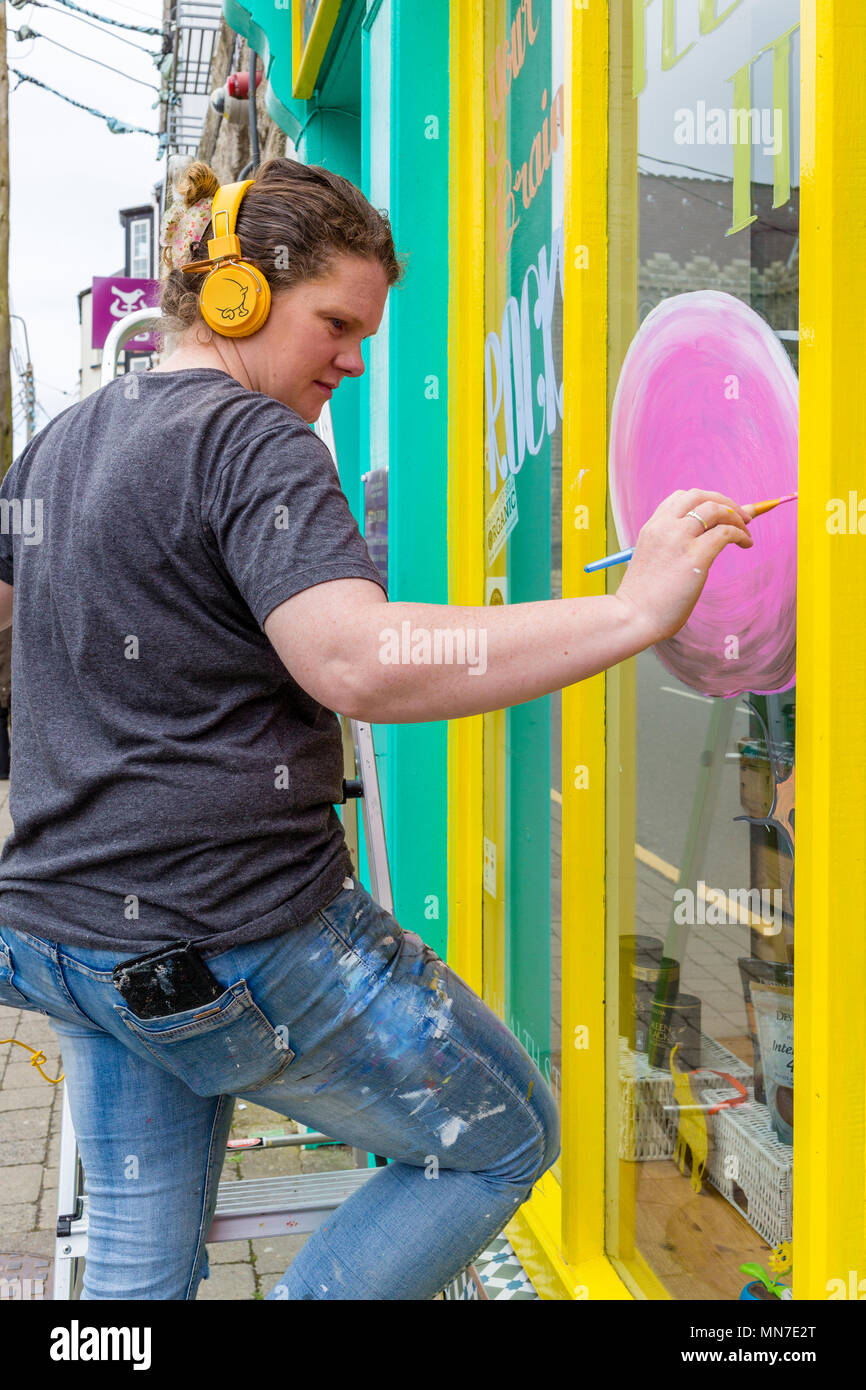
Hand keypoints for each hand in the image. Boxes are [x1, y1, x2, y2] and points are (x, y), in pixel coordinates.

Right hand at [614, 488, 752, 644]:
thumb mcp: (652, 561)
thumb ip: (670, 547)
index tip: (720, 512)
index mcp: (652, 527)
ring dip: (736, 515)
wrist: (633, 617)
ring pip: (716, 509)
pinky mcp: (695, 557)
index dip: (706, 501)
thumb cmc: (643, 599)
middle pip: (700, 496)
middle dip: (725, 501)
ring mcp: (679, 539)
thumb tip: (699, 542)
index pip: (682, 498)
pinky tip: (745, 544)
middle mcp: (664, 527)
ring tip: (745, 531)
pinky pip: (726, 532)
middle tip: (741, 515)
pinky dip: (740, 534)